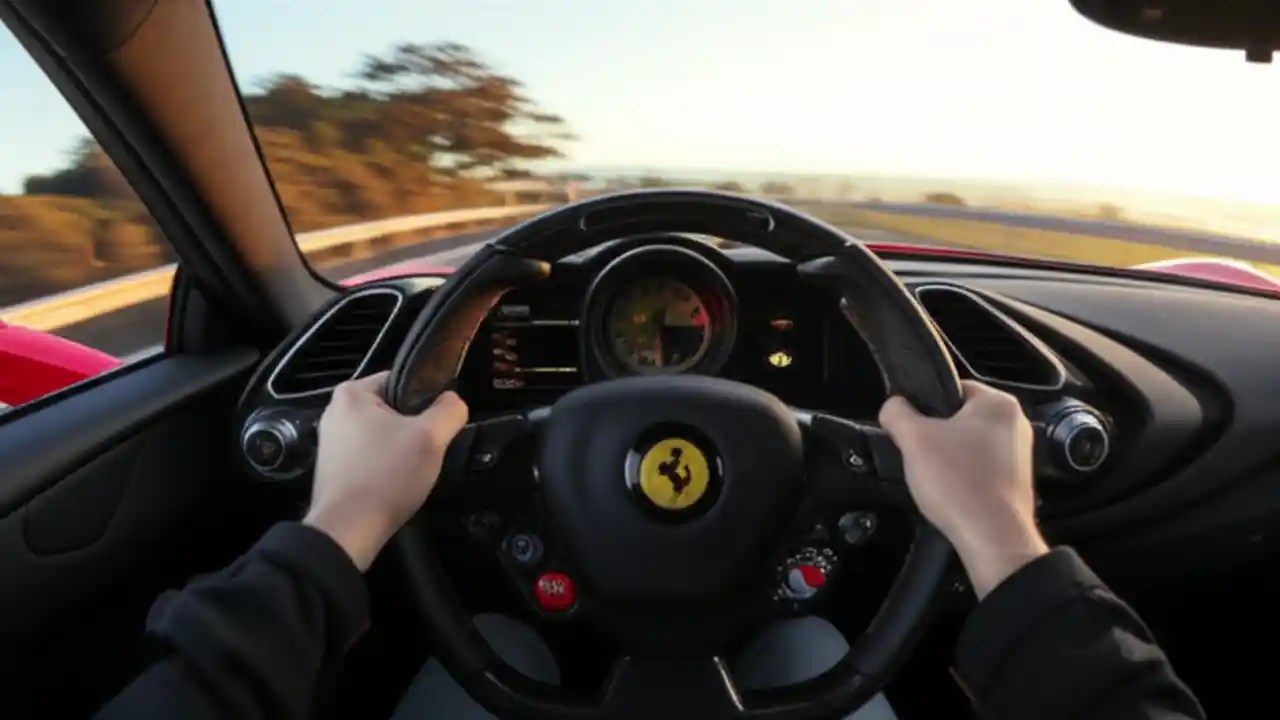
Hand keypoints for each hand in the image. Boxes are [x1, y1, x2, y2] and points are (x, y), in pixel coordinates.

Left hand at [304, 372, 467, 571]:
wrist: (348, 530)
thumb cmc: (387, 475)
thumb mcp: (431, 437)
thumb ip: (450, 410)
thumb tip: (453, 401)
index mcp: (351, 392)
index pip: (402, 380)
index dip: (427, 400)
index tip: (438, 426)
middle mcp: (334, 411)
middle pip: (392, 410)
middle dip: (414, 428)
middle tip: (429, 450)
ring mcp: (329, 442)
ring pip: (382, 435)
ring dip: (400, 449)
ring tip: (413, 470)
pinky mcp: (332, 468)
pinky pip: (369, 457)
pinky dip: (384, 467)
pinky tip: (395, 484)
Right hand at [879, 380, 1047, 597]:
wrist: (992, 538)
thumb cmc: (958, 483)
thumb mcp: (914, 439)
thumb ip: (896, 412)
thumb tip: (892, 406)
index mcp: (998, 402)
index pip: (952, 388)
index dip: (925, 406)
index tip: (912, 429)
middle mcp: (1016, 422)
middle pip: (960, 417)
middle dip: (936, 435)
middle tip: (919, 454)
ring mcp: (1020, 453)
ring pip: (969, 444)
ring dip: (949, 457)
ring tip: (935, 477)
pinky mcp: (1016, 480)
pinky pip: (981, 468)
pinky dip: (964, 476)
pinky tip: (951, 491)